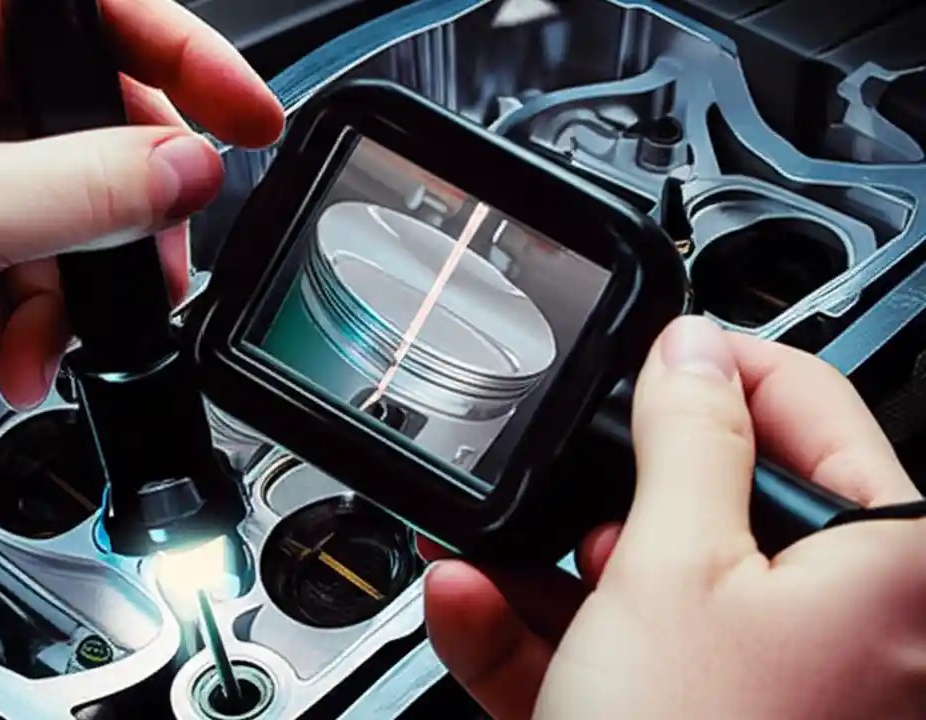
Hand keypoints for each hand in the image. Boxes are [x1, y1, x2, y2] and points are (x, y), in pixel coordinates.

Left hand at [0, 0, 282, 441]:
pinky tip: (4, 337)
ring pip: (57, 185)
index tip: (247, 117)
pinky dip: (25, 292)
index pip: (99, 3)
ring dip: (67, 276)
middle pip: (88, 107)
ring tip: (42, 335)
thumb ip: (89, 188)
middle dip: (119, 212)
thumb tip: (191, 166)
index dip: (187, 56)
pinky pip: (15, 229)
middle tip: (151, 265)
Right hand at [423, 316, 925, 718]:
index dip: (712, 366)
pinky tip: (474, 611)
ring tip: (478, 553)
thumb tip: (695, 344)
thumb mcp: (668, 567)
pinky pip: (623, 661)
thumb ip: (687, 434)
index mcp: (896, 572)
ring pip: (653, 592)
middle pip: (715, 508)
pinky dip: (542, 638)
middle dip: (604, 497)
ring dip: (548, 571)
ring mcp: (769, 688)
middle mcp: (849, 632)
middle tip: (551, 492)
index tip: (639, 356)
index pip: (811, 408)